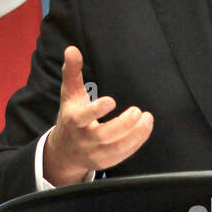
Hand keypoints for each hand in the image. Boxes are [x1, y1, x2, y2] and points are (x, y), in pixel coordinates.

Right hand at [43, 45, 152, 185]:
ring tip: (147, 118)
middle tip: (137, 111)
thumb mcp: (69, 94)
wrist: (64, 151)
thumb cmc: (71, 116)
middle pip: (104, 136)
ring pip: (116, 148)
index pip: (83, 117)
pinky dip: (136, 142)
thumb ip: (72, 71)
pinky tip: (145, 128)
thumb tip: (71, 49)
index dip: (96, 110)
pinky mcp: (105, 162)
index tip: (111, 101)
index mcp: (73, 120)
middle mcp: (83, 139)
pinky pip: (123, 155)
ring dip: (135, 135)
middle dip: (123, 125)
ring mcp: (94, 154)